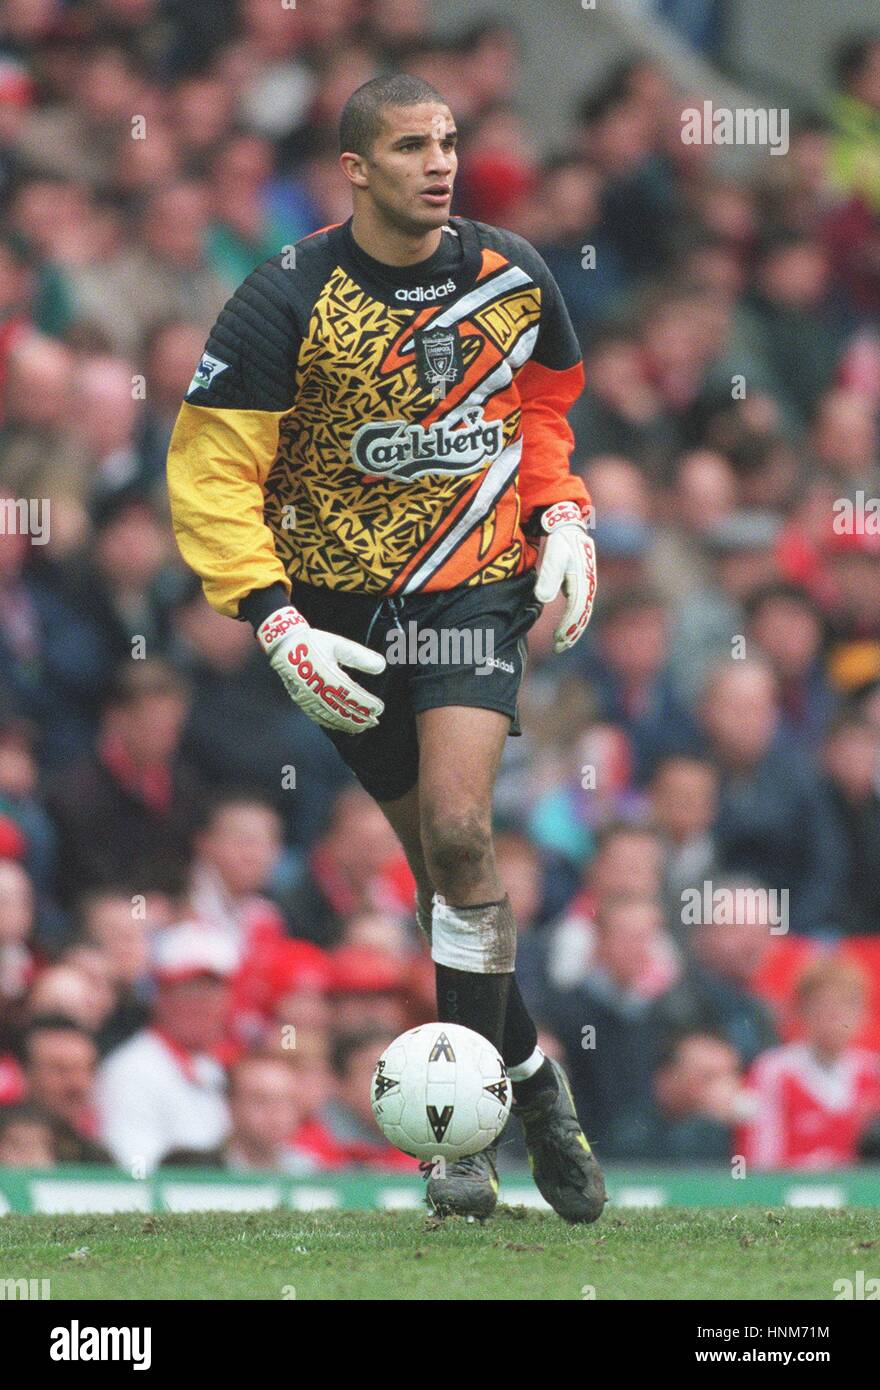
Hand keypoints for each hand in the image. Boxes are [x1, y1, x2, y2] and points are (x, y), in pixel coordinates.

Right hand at [256, 606, 384, 733]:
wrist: (283, 643)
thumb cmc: (311, 642)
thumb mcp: (338, 644)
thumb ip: (360, 656)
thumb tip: (381, 666)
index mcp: (325, 675)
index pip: (350, 695)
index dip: (366, 704)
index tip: (379, 708)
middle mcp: (315, 690)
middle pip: (340, 710)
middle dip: (358, 718)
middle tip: (374, 722)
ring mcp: (306, 697)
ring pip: (329, 717)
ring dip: (346, 724)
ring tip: (361, 727)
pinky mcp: (300, 700)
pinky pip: (316, 717)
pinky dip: (330, 723)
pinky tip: (339, 725)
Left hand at [533, 501, 596, 651]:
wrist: (570, 528)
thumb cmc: (562, 541)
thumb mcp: (554, 556)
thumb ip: (549, 575)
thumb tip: (544, 599)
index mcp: (583, 580)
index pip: (577, 609)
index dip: (568, 626)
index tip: (558, 640)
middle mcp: (589, 585)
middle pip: (583, 615)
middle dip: (572, 633)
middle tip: (560, 648)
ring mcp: (587, 586)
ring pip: (583, 613)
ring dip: (573, 629)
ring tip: (562, 644)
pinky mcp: (582, 585)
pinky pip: (580, 607)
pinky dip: (573, 620)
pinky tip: (565, 630)